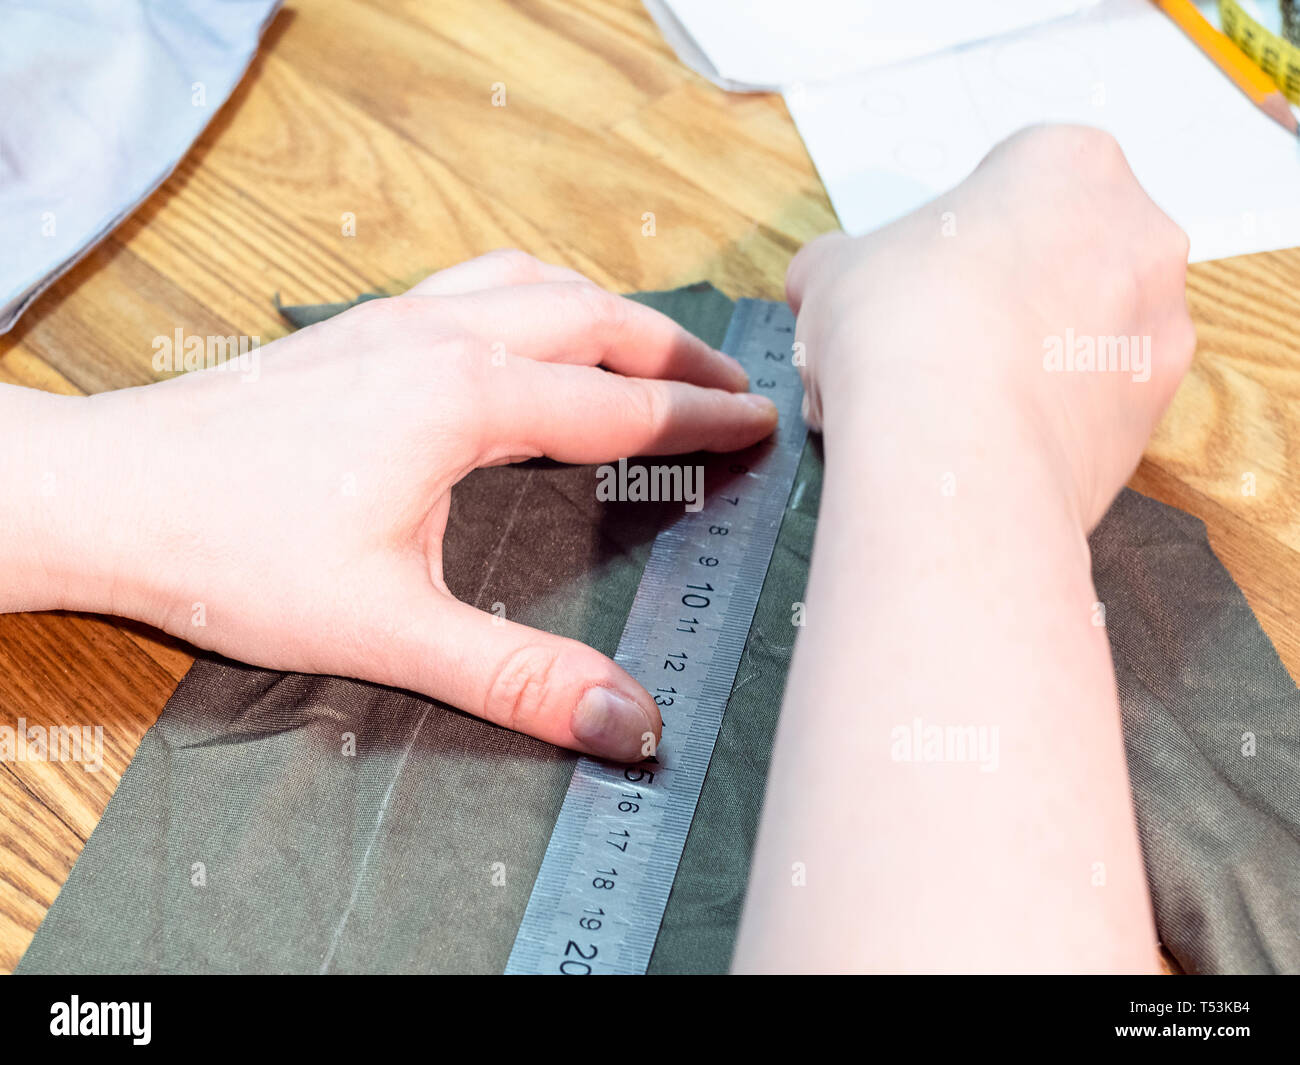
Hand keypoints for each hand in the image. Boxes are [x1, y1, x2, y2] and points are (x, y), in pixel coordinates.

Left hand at [17, 251, 776, 759]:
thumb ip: (517, 677)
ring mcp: (392, 324)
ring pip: (532, 283)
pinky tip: (522, 330)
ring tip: (647, 345)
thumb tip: (623, 718)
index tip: (760, 423)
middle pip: (592, 318)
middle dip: (673, 350)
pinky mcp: (355, 332)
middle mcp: (438, 341)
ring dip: (605, 309)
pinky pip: (474, 284)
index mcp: (464, 400)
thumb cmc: (231, 551)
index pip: (620, 406)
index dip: (700, 419)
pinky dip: (534, 295)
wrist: (113, 496)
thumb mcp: (389, 630)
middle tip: (730, 381)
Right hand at [785, 124, 1194, 528]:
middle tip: (942, 334)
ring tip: (958, 399)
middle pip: (1068, 253)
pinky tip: (991, 437)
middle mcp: (1140, 234)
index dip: (964, 230)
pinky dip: (1053, 417)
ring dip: (1035, 355)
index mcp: (1071, 164)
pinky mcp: (1155, 413)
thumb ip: (841, 265)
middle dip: (1009, 292)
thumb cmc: (901, 332)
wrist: (949, 449)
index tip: (931, 271)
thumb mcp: (833, 272)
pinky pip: (1099, 404)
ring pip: (1090, 332)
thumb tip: (827, 280)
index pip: (1019, 181)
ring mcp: (1160, 327)